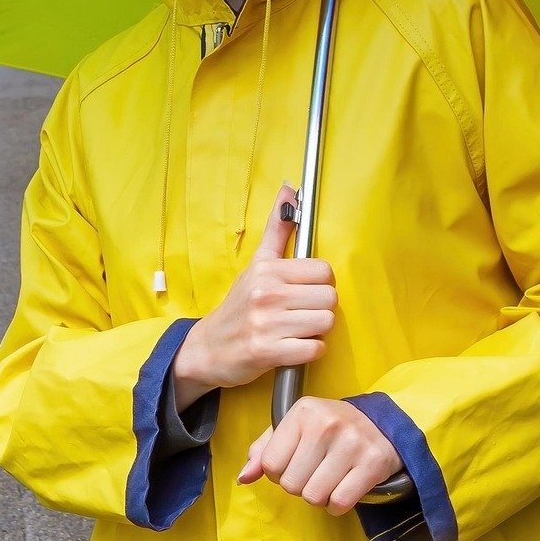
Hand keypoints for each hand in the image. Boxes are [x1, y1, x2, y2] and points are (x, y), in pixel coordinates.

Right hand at [172, 183, 336, 407]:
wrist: (209, 347)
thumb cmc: (240, 304)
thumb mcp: (257, 263)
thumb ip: (278, 228)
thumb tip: (291, 187)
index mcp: (268, 269)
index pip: (324, 271)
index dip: (320, 283)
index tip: (304, 290)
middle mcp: (267, 293)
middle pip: (329, 298)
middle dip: (320, 308)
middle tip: (301, 312)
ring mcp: (267, 324)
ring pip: (325, 323)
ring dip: (316, 331)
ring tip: (296, 329)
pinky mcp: (268, 353)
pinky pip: (314, 350)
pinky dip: (309, 351)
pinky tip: (294, 347)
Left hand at [237, 397, 402, 514]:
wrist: (380, 425)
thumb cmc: (329, 428)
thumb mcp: (295, 427)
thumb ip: (264, 449)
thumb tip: (243, 477)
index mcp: (303, 411)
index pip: (270, 462)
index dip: (277, 473)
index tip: (292, 464)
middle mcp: (325, 424)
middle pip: (291, 484)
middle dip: (299, 486)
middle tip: (313, 472)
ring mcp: (350, 443)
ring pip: (314, 496)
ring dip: (318, 497)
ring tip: (328, 479)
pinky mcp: (372, 463)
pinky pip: (340, 503)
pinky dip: (337, 505)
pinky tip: (342, 487)